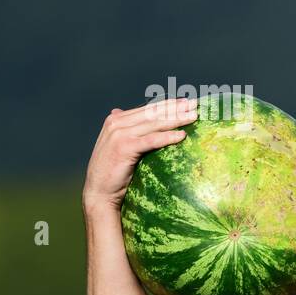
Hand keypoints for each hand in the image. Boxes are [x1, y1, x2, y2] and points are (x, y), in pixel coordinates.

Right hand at [83, 97, 197, 211]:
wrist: (99, 192)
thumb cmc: (113, 172)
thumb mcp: (120, 146)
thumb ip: (126, 130)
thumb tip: (122, 111)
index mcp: (116, 120)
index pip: (148, 109)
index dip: (169, 104)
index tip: (188, 102)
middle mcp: (116, 123)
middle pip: (153, 113)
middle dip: (176, 108)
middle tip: (196, 105)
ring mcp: (119, 134)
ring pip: (154, 124)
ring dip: (176, 119)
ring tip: (194, 117)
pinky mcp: (123, 147)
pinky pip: (151, 140)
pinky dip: (167, 137)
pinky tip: (182, 135)